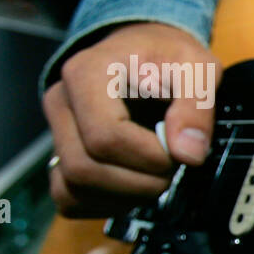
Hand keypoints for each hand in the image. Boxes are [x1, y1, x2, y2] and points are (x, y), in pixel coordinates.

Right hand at [44, 22, 218, 216]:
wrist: (144, 50)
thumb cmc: (168, 57)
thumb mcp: (196, 68)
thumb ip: (197, 106)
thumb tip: (188, 153)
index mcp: (87, 75)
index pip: (105, 137)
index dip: (149, 158)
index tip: (181, 153)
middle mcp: (61, 103)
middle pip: (84, 168)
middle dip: (139, 182)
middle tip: (172, 168)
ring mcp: (56, 131)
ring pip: (72, 188)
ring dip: (123, 197)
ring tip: (155, 176)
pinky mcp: (60, 153)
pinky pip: (69, 197)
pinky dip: (104, 204)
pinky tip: (134, 187)